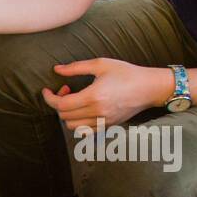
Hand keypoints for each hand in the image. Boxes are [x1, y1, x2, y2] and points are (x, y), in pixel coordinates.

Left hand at [42, 60, 172, 129]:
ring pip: (72, 126)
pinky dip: (78, 123)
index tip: (46, 91)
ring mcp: (103, 122)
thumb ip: (76, 67)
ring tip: (75, 100)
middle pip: (64, 116)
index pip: (61, 105)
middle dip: (59, 103)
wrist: (150, 87)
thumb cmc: (127, 73)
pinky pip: (84, 131)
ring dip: (67, 114)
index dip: (49, 98)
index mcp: (94, 96)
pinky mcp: (108, 126)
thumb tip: (56, 69)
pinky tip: (83, 110)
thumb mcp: (101, 64)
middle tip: (67, 90)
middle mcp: (97, 112)